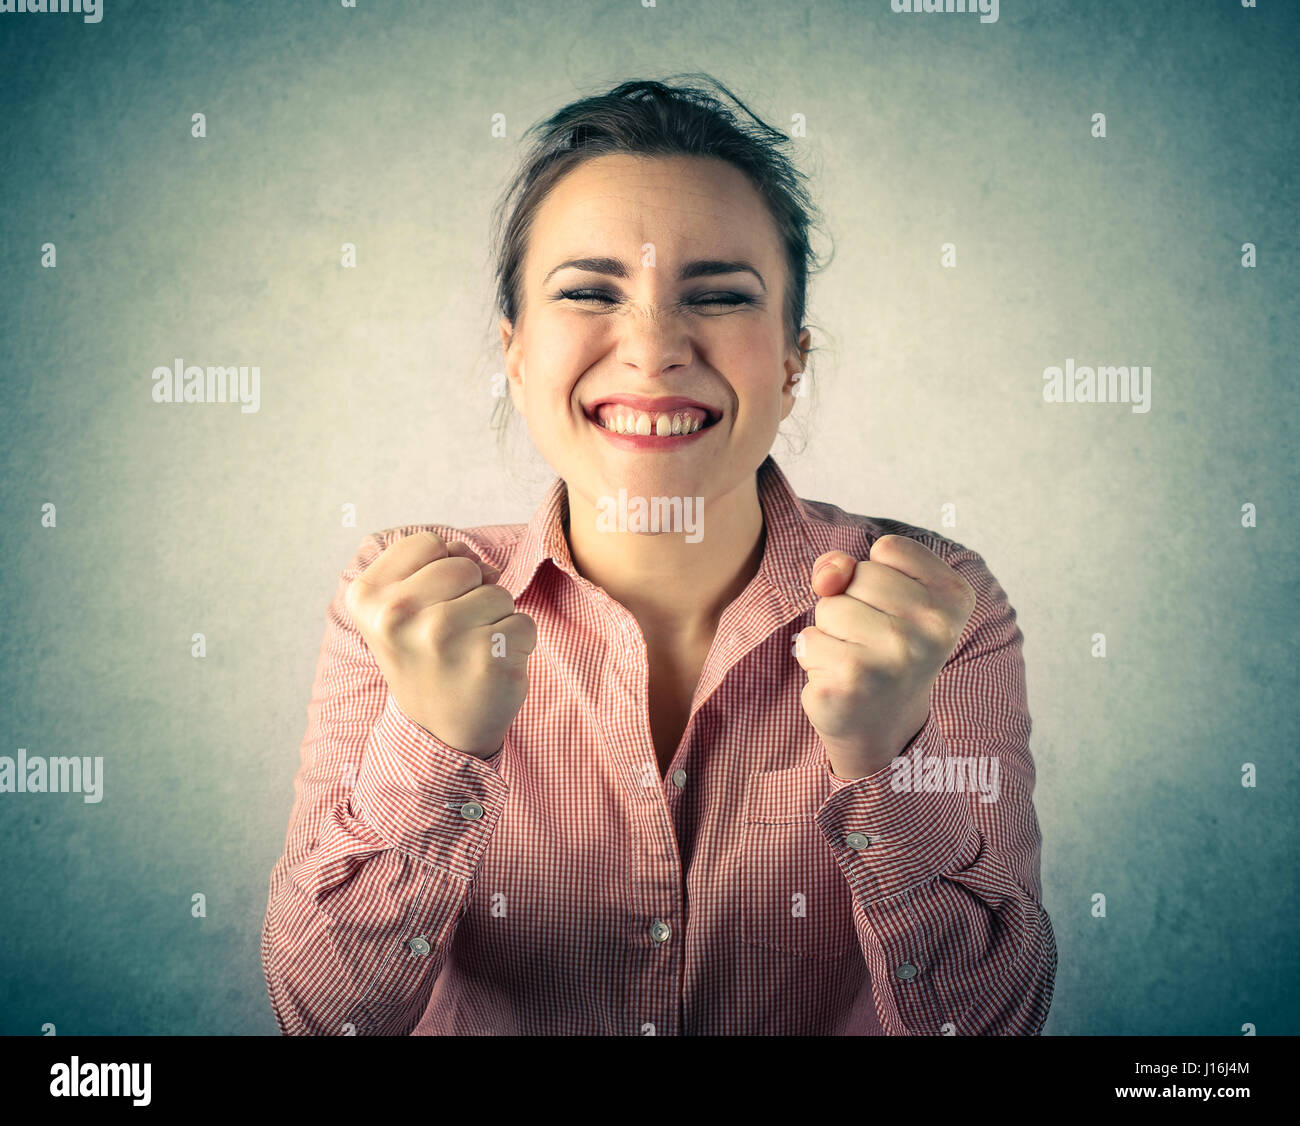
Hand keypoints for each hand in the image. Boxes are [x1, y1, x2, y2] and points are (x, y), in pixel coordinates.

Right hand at [344, 531, 536, 757]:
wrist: (438, 732)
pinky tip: (491, 666)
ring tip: (470, 651)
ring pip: (498, 592)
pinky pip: (523, 622)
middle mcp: (398, 614)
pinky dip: (517, 642)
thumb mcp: (399, 609)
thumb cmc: (425, 658)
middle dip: (471, 593)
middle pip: (466, 564)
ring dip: (495, 619)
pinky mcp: (488, 656)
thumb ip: (429, 567)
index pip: (429, 543)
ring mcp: (443, 635)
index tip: (430, 606)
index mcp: (368, 596)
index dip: (442, 569)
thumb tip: (477, 559)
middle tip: (452, 634)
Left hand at [795, 535, 976, 779]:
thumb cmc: (881, 648)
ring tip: (857, 658)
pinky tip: (840, 679)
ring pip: (829, 606)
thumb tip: (826, 577)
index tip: (895, 612)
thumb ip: (848, 565)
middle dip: (851, 603)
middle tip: (873, 641)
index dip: (877, 577)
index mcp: (954, 598)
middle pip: (858, 575)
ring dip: (830, 631)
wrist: (883, 726)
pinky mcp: (853, 681)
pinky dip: (813, 656)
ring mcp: (895, 657)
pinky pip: (808, 639)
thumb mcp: (880, 595)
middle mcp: (934, 628)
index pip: (888, 548)